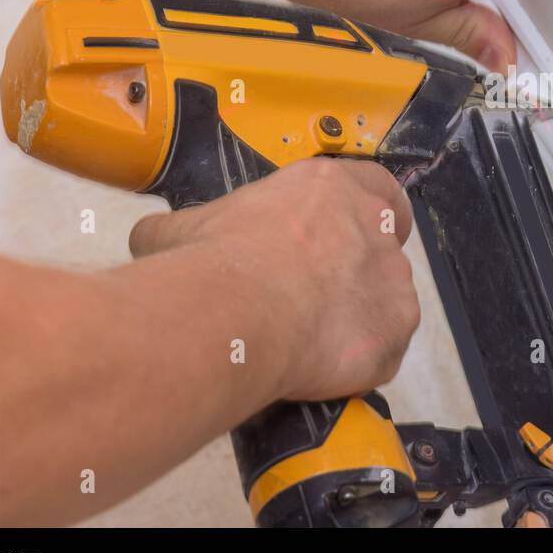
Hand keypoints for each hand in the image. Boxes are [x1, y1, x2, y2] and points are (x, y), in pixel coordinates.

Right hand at [128, 158, 419, 401]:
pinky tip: (325, 366)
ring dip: (359, 314)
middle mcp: (371, 224)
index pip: (376, 186)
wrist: (236, 313)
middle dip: (359, 267)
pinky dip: (362, 357)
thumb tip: (155, 238)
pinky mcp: (397, 326)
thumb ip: (183, 228)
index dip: (371, 210)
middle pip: (383, 243)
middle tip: (320, 295)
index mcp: (328, 187)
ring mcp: (391, 275)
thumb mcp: (178, 229)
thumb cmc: (211, 262)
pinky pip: (387, 345)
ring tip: (312, 340)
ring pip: (387, 297)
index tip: (354, 233)